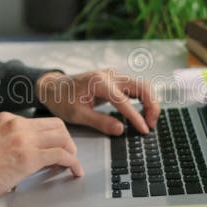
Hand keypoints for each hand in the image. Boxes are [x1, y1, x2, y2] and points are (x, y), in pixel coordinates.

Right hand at [0, 112, 82, 205]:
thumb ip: (12, 140)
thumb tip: (33, 153)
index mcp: (7, 119)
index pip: (41, 122)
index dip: (54, 135)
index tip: (58, 146)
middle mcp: (17, 124)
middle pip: (56, 126)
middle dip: (67, 141)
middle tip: (69, 155)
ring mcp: (23, 139)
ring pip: (63, 138)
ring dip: (72, 152)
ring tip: (72, 164)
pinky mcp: (29, 156)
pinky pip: (61, 155)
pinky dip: (72, 163)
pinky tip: (74, 171)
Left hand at [36, 69, 159, 135]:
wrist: (54, 87)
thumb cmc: (62, 100)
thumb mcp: (77, 114)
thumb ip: (100, 122)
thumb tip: (121, 130)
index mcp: (99, 83)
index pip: (125, 101)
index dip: (136, 117)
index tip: (144, 130)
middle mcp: (110, 75)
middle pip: (142, 86)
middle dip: (152, 105)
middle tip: (151, 125)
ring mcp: (114, 76)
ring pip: (142, 85)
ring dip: (150, 102)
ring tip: (148, 121)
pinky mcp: (116, 80)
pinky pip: (136, 87)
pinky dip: (144, 99)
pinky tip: (143, 112)